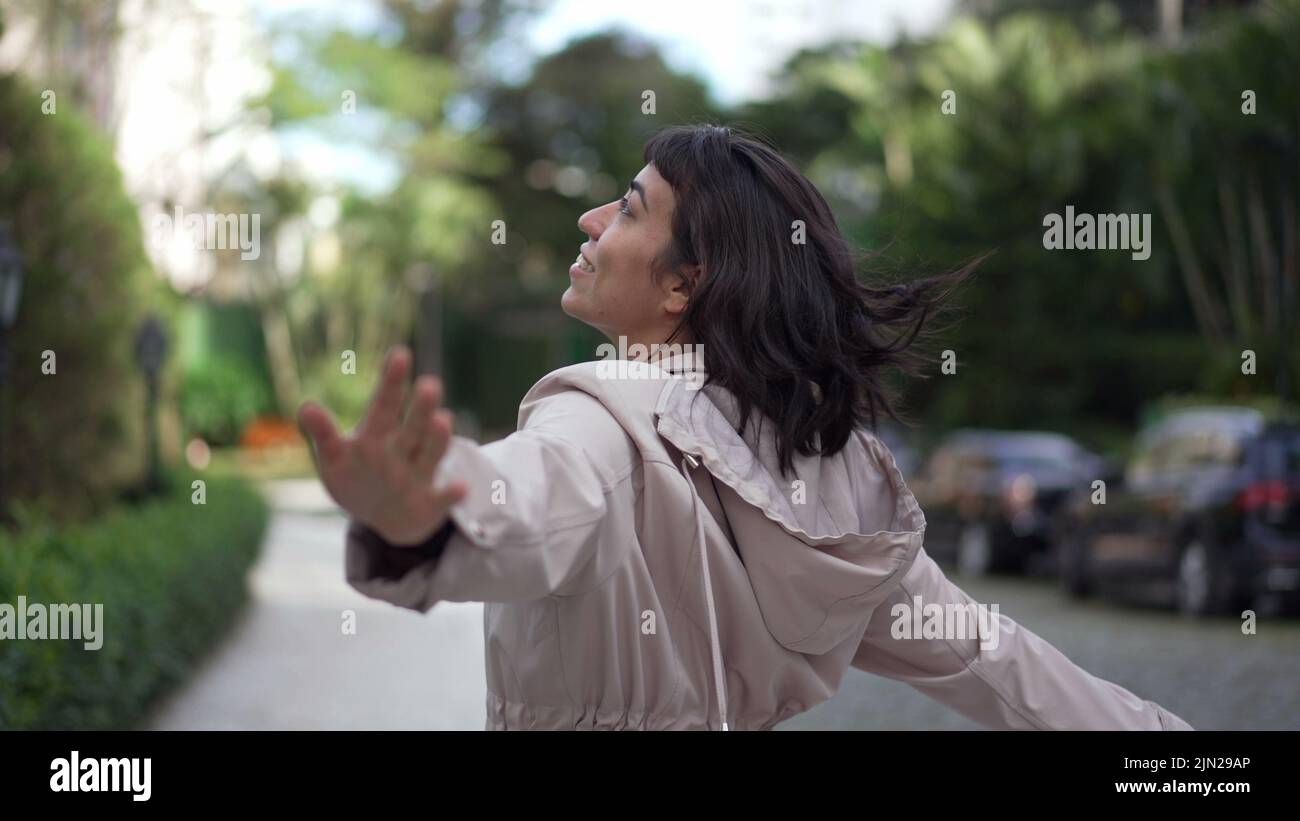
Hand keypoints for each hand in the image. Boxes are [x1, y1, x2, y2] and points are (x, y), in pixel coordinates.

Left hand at [298, 346, 466, 545]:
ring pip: (430, 455)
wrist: (392, 520)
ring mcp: (419, 477)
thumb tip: (305, 406)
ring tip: (442, 420)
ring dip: (437, 440)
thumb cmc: (359, 479)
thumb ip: (325, 435)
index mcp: (379, 435)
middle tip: (430, 384)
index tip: (401, 354)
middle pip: (412, 427)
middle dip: (420, 408)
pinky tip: (460, 488)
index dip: (392, 381)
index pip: (385, 405)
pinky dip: (451, 494)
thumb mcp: (334, 459)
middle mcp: (404, 450)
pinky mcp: (430, 505)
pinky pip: (442, 499)